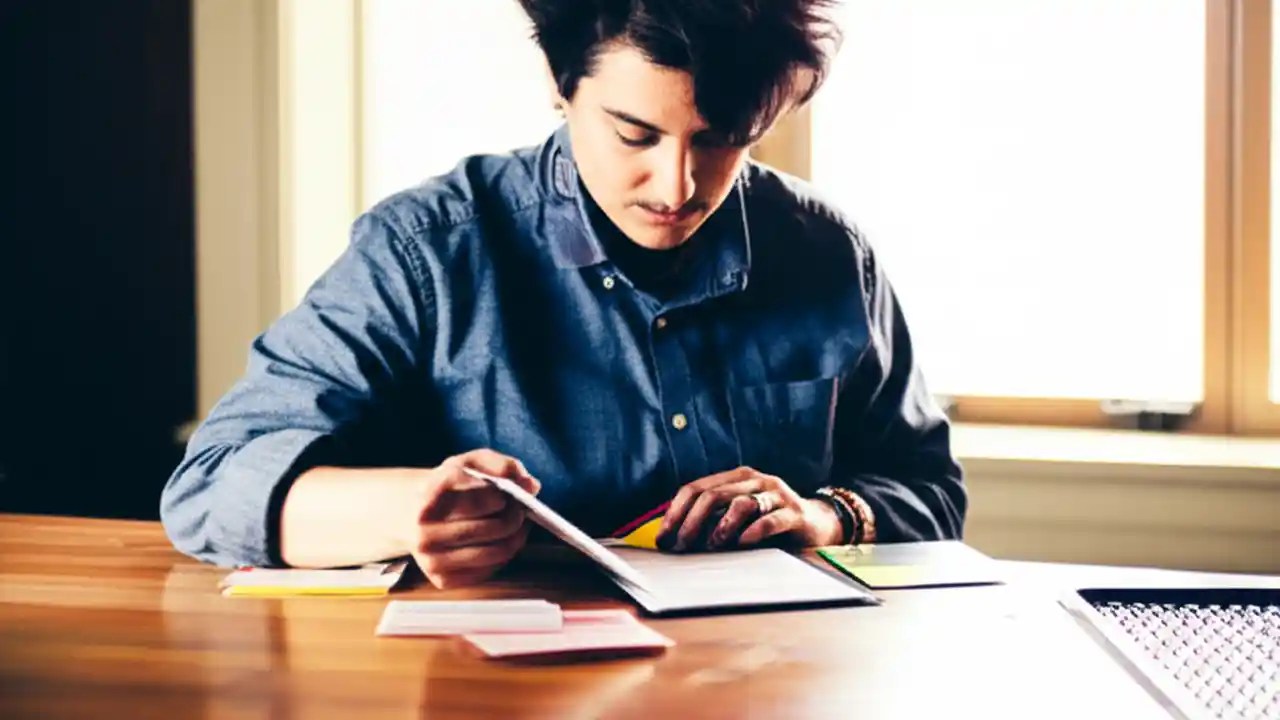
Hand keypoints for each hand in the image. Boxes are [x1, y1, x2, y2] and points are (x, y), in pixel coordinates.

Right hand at [405, 449, 539, 587]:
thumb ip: (501, 465)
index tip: (508, 495)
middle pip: (489, 529)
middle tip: (521, 509)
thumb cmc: (451, 487)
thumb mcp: (470, 463)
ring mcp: (430, 559)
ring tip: (517, 524)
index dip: (500, 498)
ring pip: (495, 552)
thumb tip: (531, 485)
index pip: (475, 501)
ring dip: (516, 538)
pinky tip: (500, 541)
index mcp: (427, 497)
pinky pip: (488, 570)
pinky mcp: (441, 579)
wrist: (412, 513)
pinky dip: (503, 556)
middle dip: (515, 518)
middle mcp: (423, 531)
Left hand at [656, 466, 840, 551]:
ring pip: (741, 504)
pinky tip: (742, 544)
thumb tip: (672, 540)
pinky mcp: (794, 513)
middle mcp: (755, 481)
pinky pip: (770, 520)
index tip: (663, 539)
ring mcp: (776, 495)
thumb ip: (711, 521)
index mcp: (735, 478)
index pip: (695, 488)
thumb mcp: (738, 518)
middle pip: (713, 495)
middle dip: (692, 522)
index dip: (675, 513)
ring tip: (713, 546)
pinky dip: (753, 532)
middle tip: (683, 546)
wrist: (817, 525)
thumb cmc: (769, 523)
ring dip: (721, 527)